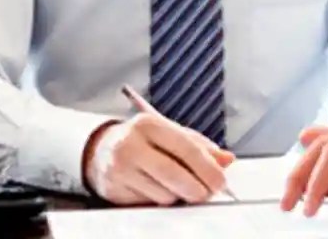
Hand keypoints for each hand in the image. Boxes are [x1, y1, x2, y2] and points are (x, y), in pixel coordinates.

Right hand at [83, 114, 234, 205]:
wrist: (101, 150)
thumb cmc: (144, 141)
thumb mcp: (171, 134)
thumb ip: (199, 146)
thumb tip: (226, 159)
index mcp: (149, 124)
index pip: (185, 147)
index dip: (207, 167)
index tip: (220, 180)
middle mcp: (131, 144)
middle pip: (173, 174)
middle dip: (197, 188)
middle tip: (208, 193)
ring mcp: (119, 169)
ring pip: (163, 193)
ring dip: (178, 195)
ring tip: (177, 186)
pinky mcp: (114, 190)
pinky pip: (149, 203)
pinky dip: (161, 200)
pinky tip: (158, 189)